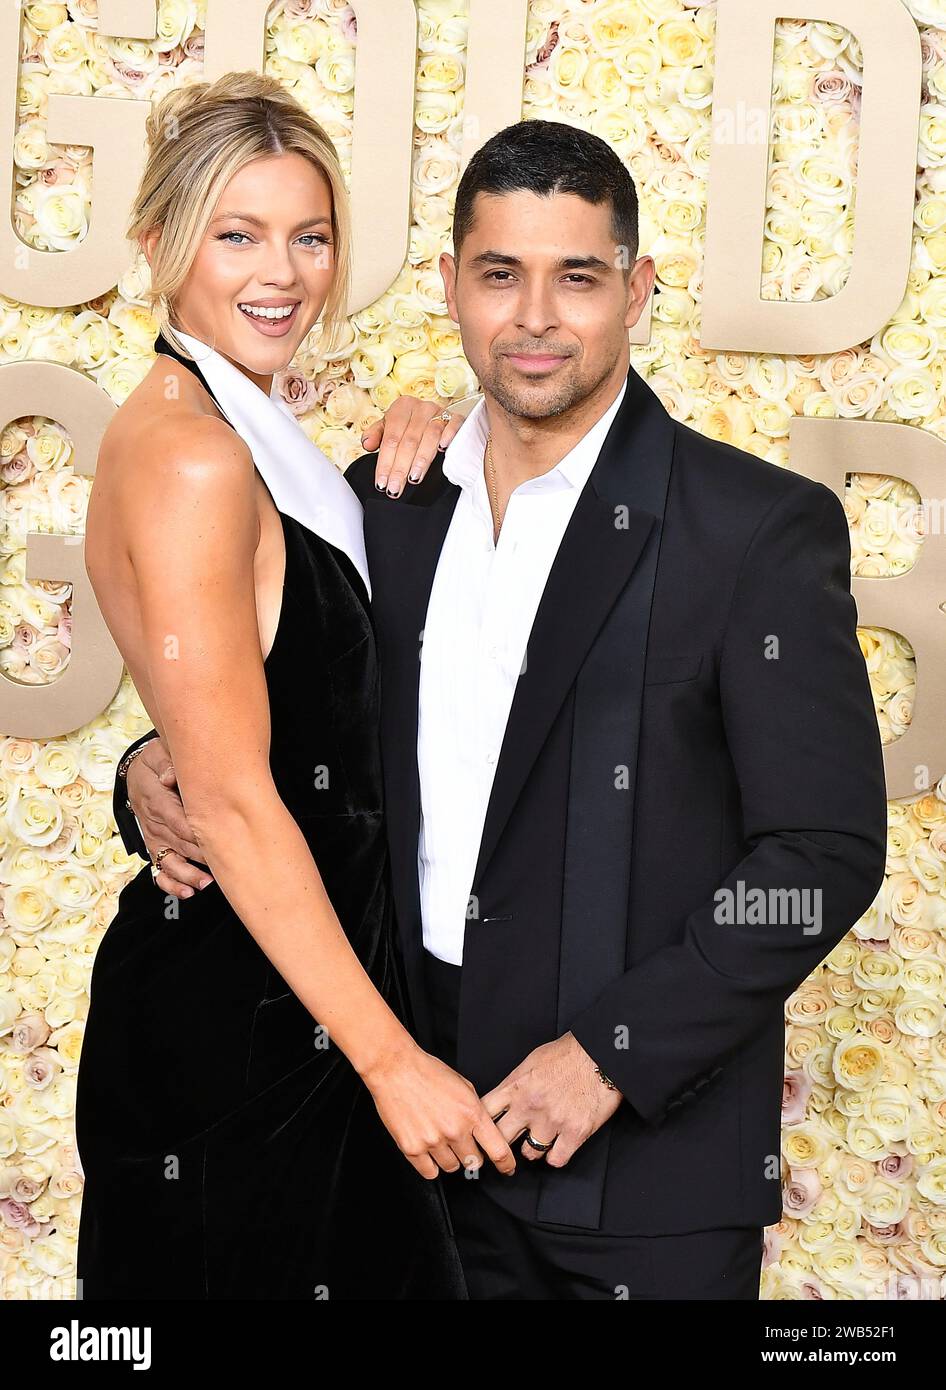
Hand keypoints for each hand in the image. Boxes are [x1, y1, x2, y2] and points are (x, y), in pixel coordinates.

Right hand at [125, 738, 213, 898]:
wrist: (138, 774)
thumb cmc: (156, 761)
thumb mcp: (157, 752)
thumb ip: (166, 762)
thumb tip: (170, 776)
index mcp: (156, 799)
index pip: (177, 820)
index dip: (196, 832)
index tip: (217, 839)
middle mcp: (153, 822)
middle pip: (178, 843)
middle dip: (200, 856)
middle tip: (222, 866)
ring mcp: (154, 837)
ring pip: (169, 861)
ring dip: (187, 875)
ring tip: (205, 884)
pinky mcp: (155, 847)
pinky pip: (160, 870)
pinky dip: (171, 883)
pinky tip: (187, 892)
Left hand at [360, 394, 476, 497]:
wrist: (434, 415)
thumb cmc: (410, 424)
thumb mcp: (389, 426)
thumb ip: (376, 435)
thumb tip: (367, 444)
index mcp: (401, 407)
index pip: (391, 440)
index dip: (385, 463)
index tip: (382, 483)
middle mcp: (420, 408)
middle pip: (409, 442)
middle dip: (400, 468)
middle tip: (395, 488)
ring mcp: (439, 412)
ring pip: (430, 437)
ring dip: (421, 460)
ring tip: (413, 478)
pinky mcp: (456, 418)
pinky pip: (453, 426)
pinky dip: (449, 437)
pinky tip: (443, 450)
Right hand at [362, 1038, 516, 1180]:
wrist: (396, 1068)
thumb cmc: (428, 1072)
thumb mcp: (464, 1086)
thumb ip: (476, 1111)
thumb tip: (484, 1131)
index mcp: (472, 1113)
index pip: (498, 1150)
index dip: (505, 1164)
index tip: (507, 1168)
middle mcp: (455, 1130)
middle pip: (474, 1162)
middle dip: (471, 1155)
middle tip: (461, 1142)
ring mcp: (433, 1141)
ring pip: (452, 1168)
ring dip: (450, 1158)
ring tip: (439, 1138)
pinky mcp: (412, 1148)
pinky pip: (429, 1172)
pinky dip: (430, 1165)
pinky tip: (428, 1149)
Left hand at [480, 1032, 622, 1168]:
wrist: (599, 1053)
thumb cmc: (568, 1053)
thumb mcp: (531, 1062)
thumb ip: (515, 1084)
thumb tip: (504, 1099)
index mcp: (516, 1086)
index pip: (485, 1112)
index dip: (481, 1123)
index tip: (483, 1130)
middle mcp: (529, 1106)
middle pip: (501, 1138)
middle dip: (503, 1143)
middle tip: (508, 1145)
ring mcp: (552, 1121)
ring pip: (529, 1153)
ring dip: (533, 1149)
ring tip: (539, 1141)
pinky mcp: (575, 1132)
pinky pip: (556, 1160)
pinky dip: (556, 1157)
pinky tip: (557, 1148)